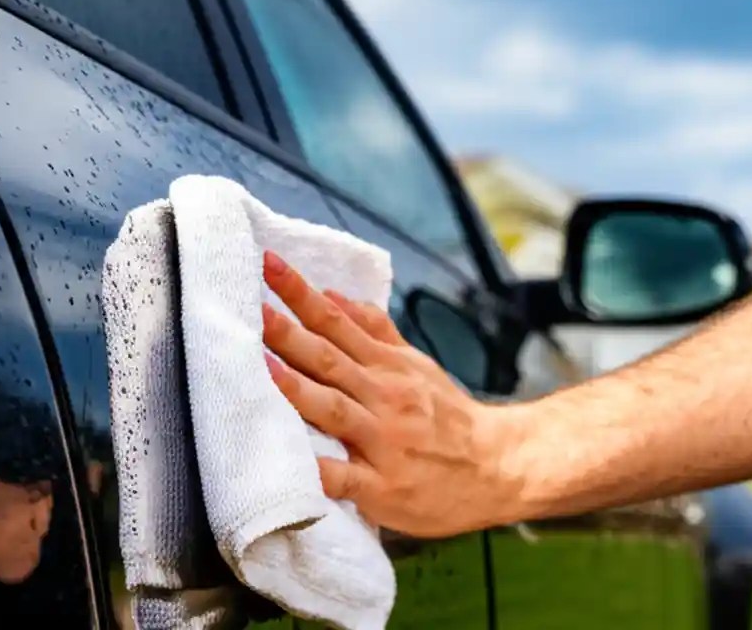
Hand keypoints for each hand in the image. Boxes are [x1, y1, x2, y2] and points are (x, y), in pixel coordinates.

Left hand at [261, 251, 518, 537]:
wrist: (500, 467)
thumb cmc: (449, 417)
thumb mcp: (416, 365)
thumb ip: (374, 331)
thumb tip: (333, 295)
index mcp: (388, 366)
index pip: (337, 321)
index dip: (301, 293)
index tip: (267, 264)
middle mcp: (383, 397)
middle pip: (329, 359)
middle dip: (288, 333)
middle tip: (251, 307)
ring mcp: (383, 442)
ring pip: (333, 409)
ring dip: (296, 387)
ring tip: (261, 365)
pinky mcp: (383, 486)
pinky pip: (345, 478)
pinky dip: (319, 470)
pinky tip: (291, 462)